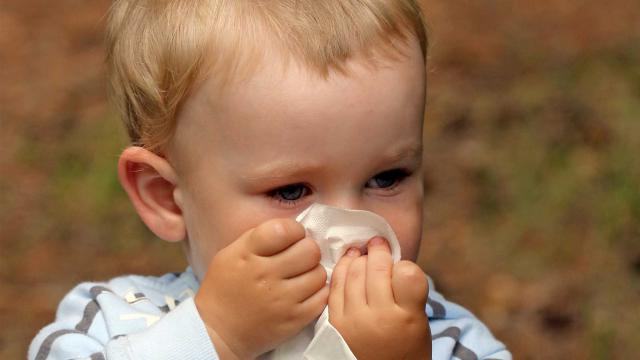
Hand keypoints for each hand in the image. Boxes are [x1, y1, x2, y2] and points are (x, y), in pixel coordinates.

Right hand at [195, 218, 328, 358]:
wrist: (218, 332)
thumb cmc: (224, 288)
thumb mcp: (230, 254)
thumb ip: (259, 238)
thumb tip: (292, 230)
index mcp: (247, 255)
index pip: (285, 230)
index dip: (294, 230)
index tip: (292, 237)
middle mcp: (265, 275)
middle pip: (309, 250)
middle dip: (308, 250)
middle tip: (300, 257)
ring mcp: (281, 299)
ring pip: (319, 273)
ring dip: (314, 272)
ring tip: (302, 276)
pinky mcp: (294, 319)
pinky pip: (322, 297)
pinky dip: (318, 292)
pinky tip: (306, 292)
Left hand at [328, 238, 430, 359]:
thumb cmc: (404, 349)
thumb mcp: (419, 323)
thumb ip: (409, 294)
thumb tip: (393, 261)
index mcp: (407, 317)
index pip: (407, 274)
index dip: (403, 264)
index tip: (400, 263)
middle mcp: (381, 317)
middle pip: (377, 269)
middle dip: (378, 250)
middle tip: (378, 243)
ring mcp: (355, 320)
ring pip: (355, 273)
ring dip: (358, 256)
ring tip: (362, 250)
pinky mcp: (335, 322)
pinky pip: (336, 285)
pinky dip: (342, 268)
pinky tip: (348, 261)